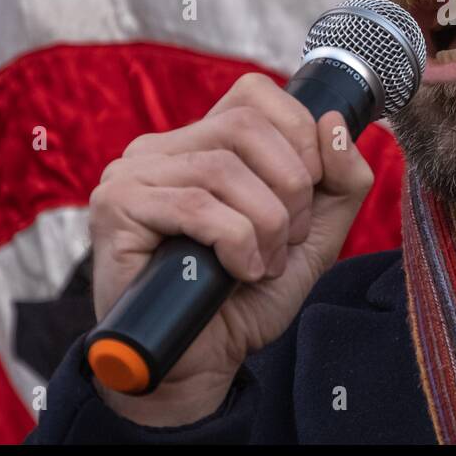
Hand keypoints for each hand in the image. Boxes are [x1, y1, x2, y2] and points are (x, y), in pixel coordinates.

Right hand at [87, 73, 374, 424]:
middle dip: (289, 186)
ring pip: (222, 168)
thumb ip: (339, 178)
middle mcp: (162, 147)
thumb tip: (334, 121)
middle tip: (288, 237)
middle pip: (245, 125)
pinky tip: (240, 272)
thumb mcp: (315, 232)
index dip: (297, 131)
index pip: (253, 92)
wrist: (202, 363)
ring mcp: (132, 174)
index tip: (310, 186)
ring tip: (264, 262)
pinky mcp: (115, 208)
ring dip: (265, 222)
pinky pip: (195, 205)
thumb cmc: (250, 295)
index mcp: (204, 142)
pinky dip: (236, 241)